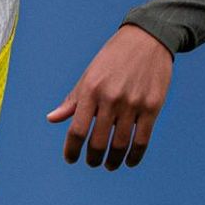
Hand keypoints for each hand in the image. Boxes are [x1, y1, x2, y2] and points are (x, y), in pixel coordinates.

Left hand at [46, 24, 173, 169]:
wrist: (148, 39)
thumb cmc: (113, 58)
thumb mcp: (89, 75)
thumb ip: (72, 100)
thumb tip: (52, 119)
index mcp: (91, 91)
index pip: (77, 130)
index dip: (72, 149)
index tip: (70, 159)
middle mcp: (111, 98)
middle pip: (98, 141)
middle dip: (92, 158)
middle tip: (91, 162)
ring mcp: (133, 104)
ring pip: (120, 144)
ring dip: (113, 160)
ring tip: (109, 165)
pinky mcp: (152, 106)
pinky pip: (142, 139)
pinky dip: (135, 155)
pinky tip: (129, 161)